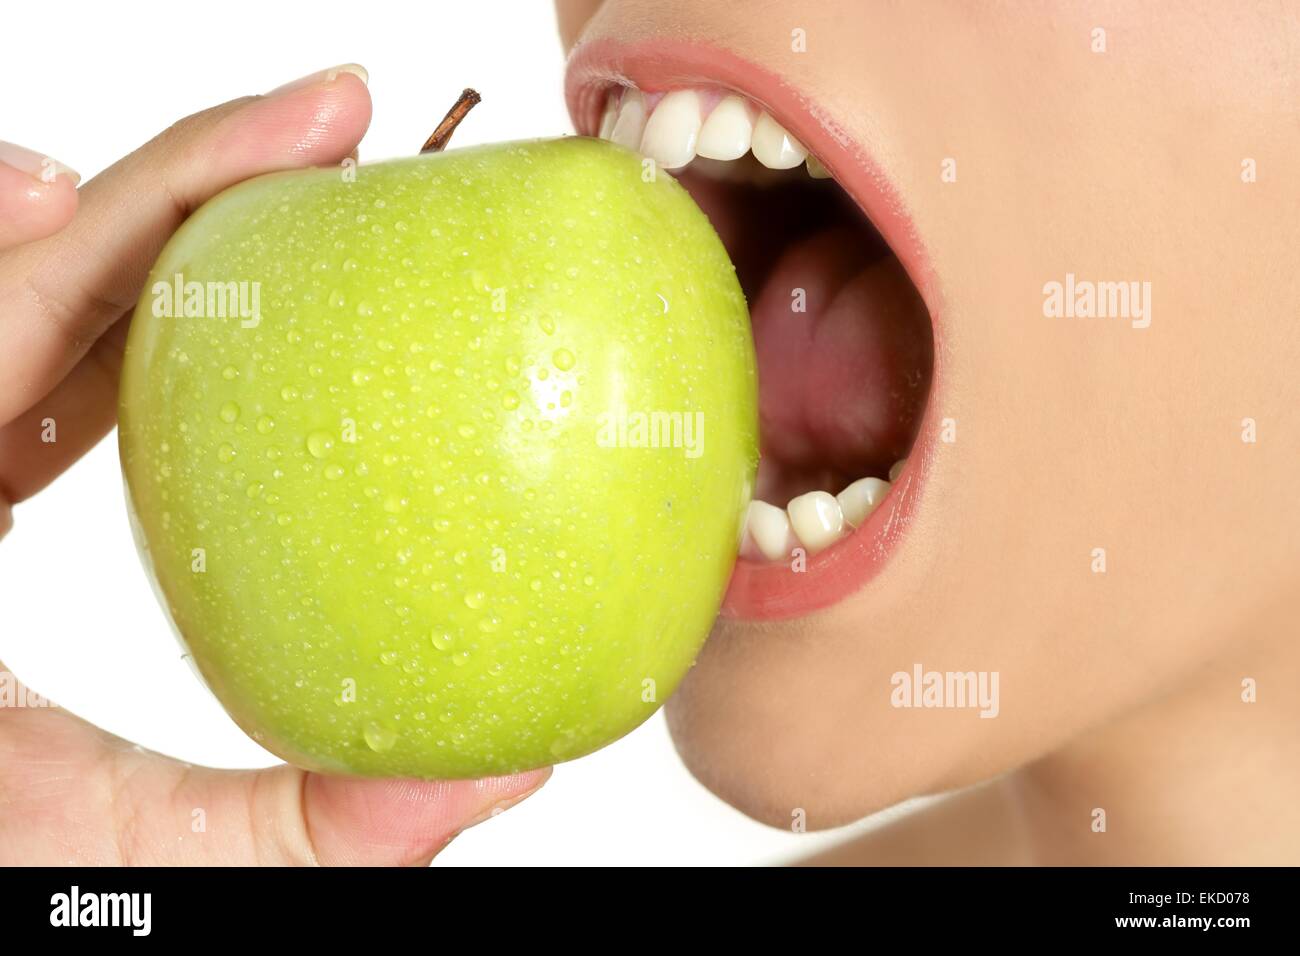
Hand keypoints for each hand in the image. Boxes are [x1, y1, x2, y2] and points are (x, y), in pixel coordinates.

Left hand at [0, 65, 548, 864]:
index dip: (159, 196)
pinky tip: (225, 317)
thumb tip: (493, 775)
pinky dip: (134, 322)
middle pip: (34, 268)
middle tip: (341, 134)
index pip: (14, 299)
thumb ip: (306, 827)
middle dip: (190, 184)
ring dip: (165, 238)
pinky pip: (43, 372)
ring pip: (37, 305)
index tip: (305, 129)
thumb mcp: (122, 865)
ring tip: (303, 195)